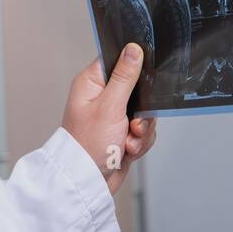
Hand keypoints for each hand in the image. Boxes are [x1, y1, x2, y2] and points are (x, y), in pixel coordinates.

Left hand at [61, 43, 157, 194]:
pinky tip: (128, 150)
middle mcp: (102, 97)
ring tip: (128, 141)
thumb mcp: (110, 106)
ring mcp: (113, 116)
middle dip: (142, 110)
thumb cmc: (88, 146)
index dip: (133, 68)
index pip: (117, 61)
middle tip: (134, 123)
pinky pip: (143, 130)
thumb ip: (125, 77)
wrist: (89, 183)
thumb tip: (133, 49)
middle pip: (137, 89)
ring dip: (142, 130)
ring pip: (144, 112)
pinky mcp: (122, 133)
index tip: (141, 82)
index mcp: (92, 83)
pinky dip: (140, 142)